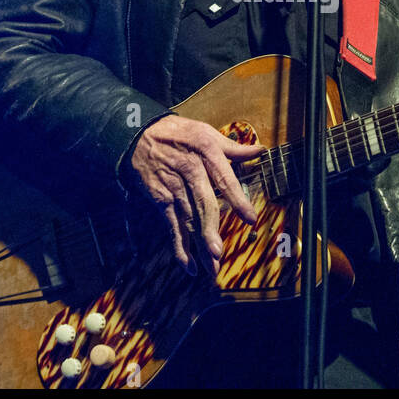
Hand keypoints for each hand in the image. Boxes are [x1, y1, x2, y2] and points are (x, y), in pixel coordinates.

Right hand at [127, 115, 261, 275]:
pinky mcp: (161, 200)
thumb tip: (259, 151)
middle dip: (209, 229)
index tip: (250, 219)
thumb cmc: (178, 133)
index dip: (237, 200)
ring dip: (198, 245)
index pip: (224, 179)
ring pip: (188, 220)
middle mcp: (189, 172)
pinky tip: (189, 265)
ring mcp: (173, 188)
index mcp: (206, 153)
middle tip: (218, 252)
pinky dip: (179, 246)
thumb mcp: (206, 132)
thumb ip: (233, 147)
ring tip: (210, 266)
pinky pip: (172, 225)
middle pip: (202, 204)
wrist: (139, 135)